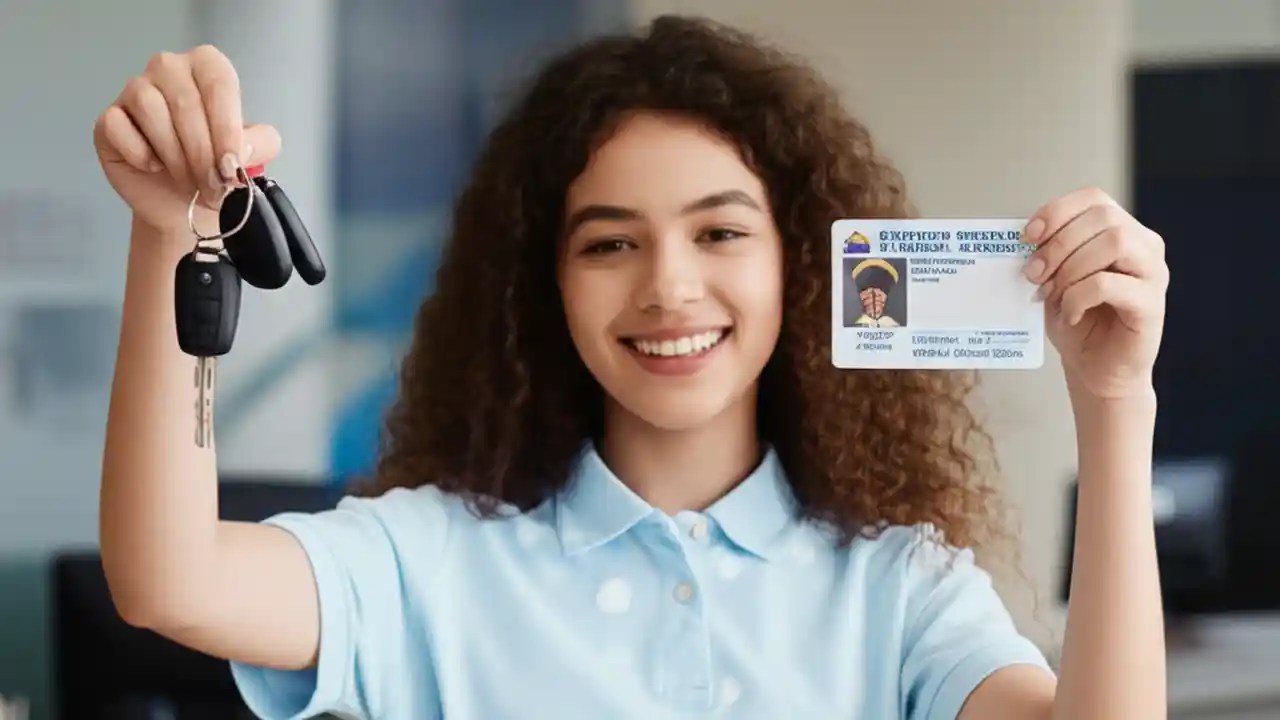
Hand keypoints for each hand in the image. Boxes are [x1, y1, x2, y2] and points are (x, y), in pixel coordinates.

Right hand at [92, 45, 281, 234]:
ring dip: (175, 155)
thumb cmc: (215, 170)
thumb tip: (242, 146)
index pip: (219, 83)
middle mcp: (169, 68)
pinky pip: (118, 126)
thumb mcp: (251, 156)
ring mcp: (135, 89)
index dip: (227, 128)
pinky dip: (140, 153)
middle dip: (203, 153)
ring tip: (189, 181)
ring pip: (151, 110)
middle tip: (212, 185)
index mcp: (208, 67)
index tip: (232, 166)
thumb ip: (261, 143)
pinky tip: (153, 167)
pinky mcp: (109, 118)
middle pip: (185, 102)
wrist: (183, 203)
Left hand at [1022, 187, 1168, 399]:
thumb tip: (1026, 236)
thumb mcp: (1055, 279)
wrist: (1096, 369)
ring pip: (1113, 242)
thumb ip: (1048, 253)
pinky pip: (1109, 284)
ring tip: (1051, 293)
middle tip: (1034, 273)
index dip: (1058, 211)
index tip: (1028, 236)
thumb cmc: (1078, 322)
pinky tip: (1071, 313)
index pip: (1094, 199)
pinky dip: (1079, 296)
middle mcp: (1143, 246)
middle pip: (1103, 217)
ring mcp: (1153, 273)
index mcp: (1120, 231)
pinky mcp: (1152, 304)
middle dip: (1058, 243)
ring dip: (1070, 267)